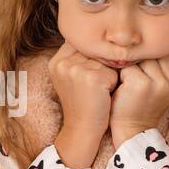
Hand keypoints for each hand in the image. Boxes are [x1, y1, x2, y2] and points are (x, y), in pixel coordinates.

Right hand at [48, 41, 118, 165]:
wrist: (82, 129)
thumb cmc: (82, 103)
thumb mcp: (71, 78)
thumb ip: (77, 57)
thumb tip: (98, 38)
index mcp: (56, 61)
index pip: (82, 45)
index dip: (91, 59)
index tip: (88, 78)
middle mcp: (62, 62)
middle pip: (95, 52)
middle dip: (99, 67)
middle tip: (91, 88)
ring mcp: (76, 69)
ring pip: (105, 62)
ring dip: (107, 76)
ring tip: (97, 92)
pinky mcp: (92, 78)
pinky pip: (112, 72)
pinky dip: (112, 84)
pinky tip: (102, 96)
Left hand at [109, 46, 168, 147]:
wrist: (134, 129)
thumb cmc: (146, 103)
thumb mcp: (167, 85)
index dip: (159, 55)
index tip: (151, 70)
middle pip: (157, 52)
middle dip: (145, 60)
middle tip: (140, 77)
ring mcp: (160, 83)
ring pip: (143, 57)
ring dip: (134, 66)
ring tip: (133, 82)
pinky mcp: (142, 84)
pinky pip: (129, 66)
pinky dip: (123, 74)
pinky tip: (126, 87)